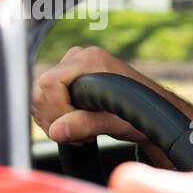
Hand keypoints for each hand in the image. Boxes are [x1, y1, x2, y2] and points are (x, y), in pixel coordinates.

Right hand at [32, 46, 192, 162]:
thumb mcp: (116, 122)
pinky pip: (45, 100)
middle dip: (55, 119)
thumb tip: (57, 131)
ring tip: (81, 131)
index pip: (50, 83)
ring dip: (55, 121)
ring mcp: (71, 66)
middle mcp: (78, 57)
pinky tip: (75, 125)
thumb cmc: (141, 114)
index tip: (74, 126)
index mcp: (90, 59)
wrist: (152, 112)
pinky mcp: (68, 78)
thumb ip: (87, 124)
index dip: (56, 110)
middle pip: (41, 91)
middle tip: (79, 134)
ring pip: (40, 98)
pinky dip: (55, 118)